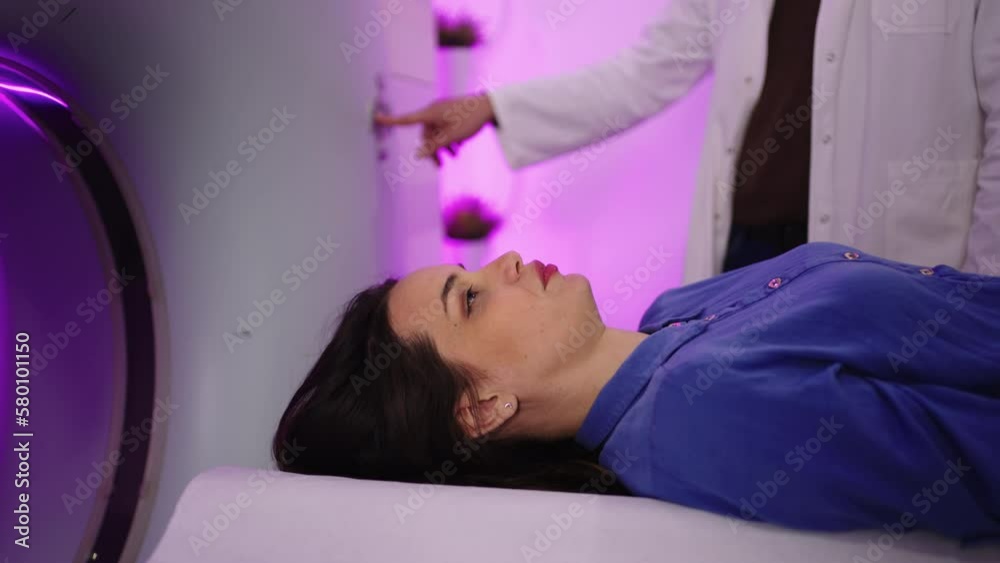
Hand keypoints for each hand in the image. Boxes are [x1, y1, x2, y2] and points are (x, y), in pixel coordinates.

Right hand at [374, 94, 495, 165]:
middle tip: (440, 166)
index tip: (376, 118)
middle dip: (431, 150)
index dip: (391, 121)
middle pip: (425, 134)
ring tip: (454, 157)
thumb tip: (417, 155)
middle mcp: (433, 111)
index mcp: (430, 113)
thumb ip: (434, 146)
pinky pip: (444, 128)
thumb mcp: (452, 137)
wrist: (490, 106)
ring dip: (442, 146)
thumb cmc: (471, 119)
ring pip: (436, 133)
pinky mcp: (451, 113)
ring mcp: (443, 112)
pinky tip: (458, 149)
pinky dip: (448, 139)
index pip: (407, 120)